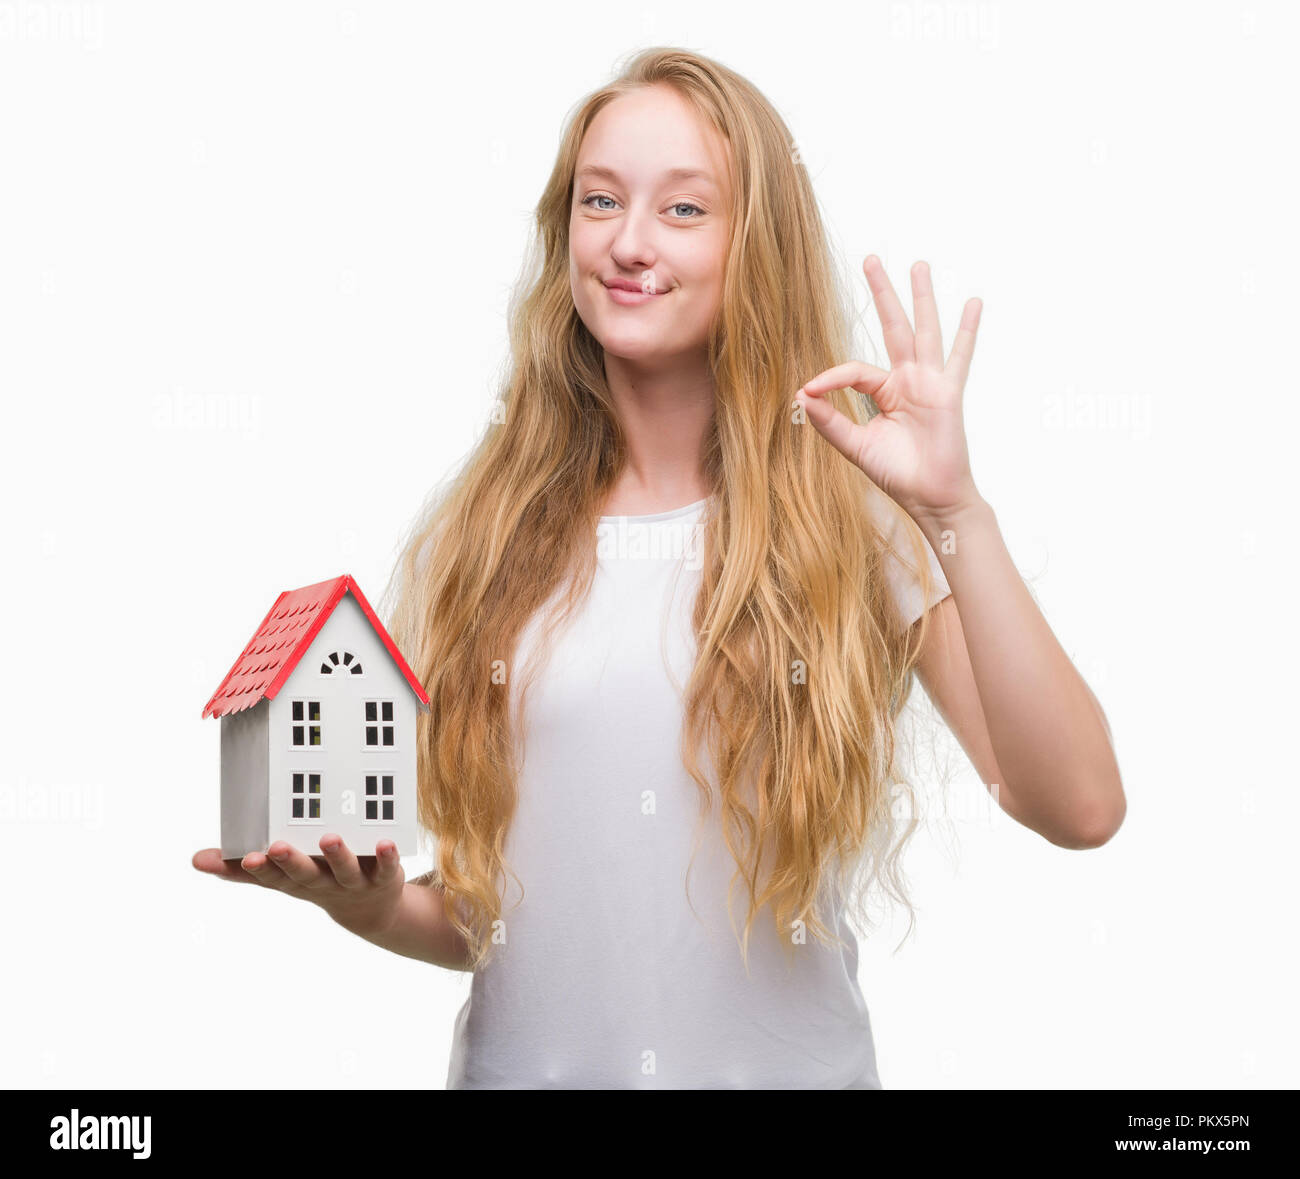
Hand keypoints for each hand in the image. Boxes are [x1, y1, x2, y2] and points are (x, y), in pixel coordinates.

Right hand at [192, 835, 406, 937]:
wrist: (370, 911)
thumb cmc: (316, 880)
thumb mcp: (280, 877)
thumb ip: (241, 868)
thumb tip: (196, 860)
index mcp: (295, 880)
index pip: (272, 877)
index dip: (259, 870)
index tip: (247, 858)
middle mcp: (323, 882)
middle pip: (305, 875)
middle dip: (290, 862)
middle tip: (277, 847)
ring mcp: (354, 881)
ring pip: (344, 870)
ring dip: (336, 856)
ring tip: (329, 839)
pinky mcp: (384, 876)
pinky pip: (387, 866)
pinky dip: (387, 856)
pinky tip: (385, 843)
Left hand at [794, 256, 982, 522]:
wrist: (930, 497)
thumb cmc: (898, 473)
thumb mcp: (856, 446)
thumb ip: (830, 422)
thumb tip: (801, 396)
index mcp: (884, 391)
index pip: (855, 369)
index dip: (830, 377)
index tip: (809, 390)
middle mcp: (908, 380)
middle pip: (892, 327)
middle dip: (881, 294)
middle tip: (870, 259)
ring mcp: (930, 383)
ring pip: (923, 330)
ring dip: (920, 297)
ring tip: (918, 264)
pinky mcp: (948, 393)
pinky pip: (959, 357)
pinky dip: (967, 330)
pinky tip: (974, 303)